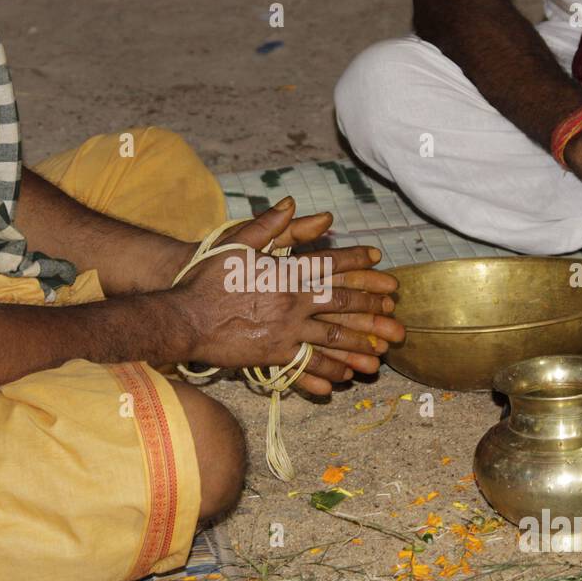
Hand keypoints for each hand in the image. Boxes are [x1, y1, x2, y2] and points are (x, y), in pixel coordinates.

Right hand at [170, 198, 403, 394]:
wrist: (184, 317)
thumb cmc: (207, 278)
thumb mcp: (237, 244)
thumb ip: (268, 224)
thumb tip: (292, 202)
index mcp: (286, 274)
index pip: (330, 266)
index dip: (357, 263)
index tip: (381, 262)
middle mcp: (292, 303)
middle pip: (341, 305)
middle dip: (373, 311)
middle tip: (397, 320)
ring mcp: (285, 331)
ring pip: (331, 340)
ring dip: (359, 349)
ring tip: (380, 359)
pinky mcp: (273, 355)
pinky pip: (307, 365)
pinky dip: (326, 372)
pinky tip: (342, 378)